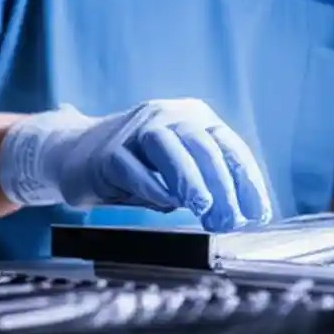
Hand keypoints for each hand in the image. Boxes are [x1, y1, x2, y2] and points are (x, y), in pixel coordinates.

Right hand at [0, 99, 272, 231]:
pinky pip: (132, 168)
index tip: (257, 212)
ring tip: (203, 206)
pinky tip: (166, 203)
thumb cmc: (138, 166)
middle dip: (221, 184)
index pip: (228, 147)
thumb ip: (205, 183)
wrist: (76, 154)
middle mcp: (167, 115)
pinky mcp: (108, 151)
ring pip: (168, 147)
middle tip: (229, 217)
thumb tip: (237, 215)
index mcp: (193, 118)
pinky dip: (151, 186)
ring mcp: (135, 129)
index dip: (246, 180)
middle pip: (202, 145)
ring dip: (189, 178)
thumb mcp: (178, 170)